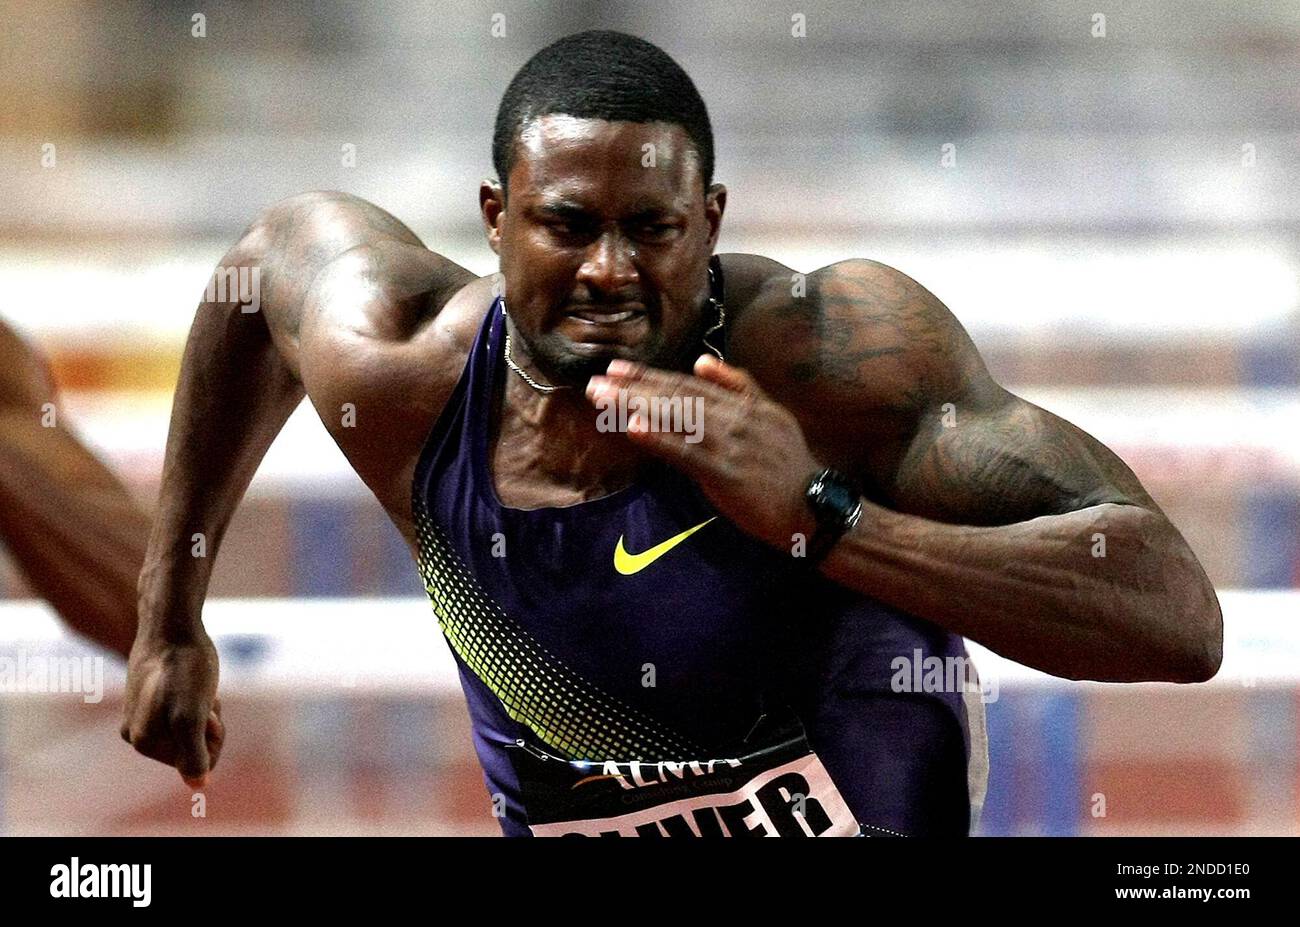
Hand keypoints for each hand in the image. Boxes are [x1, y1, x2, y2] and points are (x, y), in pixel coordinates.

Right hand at [120, 629, 223, 788]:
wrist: (170, 626)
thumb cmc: (184, 669)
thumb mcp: (193, 716)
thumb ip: (193, 753)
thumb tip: (198, 784)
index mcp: (143, 743)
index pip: (197, 763)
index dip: (213, 738)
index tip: (207, 710)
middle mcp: (136, 734)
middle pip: (194, 747)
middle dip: (208, 724)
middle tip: (202, 695)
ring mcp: (142, 714)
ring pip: (193, 727)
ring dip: (205, 709)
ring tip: (197, 685)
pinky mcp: (150, 696)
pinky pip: (186, 709)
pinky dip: (198, 697)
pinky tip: (193, 680)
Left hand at [586, 354, 820, 550]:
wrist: (810, 506)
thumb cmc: (786, 465)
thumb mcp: (770, 415)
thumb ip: (738, 386)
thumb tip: (703, 360)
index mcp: (742, 403)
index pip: (688, 383)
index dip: (650, 375)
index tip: (616, 368)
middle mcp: (735, 416)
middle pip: (676, 396)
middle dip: (633, 387)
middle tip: (596, 381)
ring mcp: (730, 443)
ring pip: (676, 417)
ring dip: (636, 405)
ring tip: (603, 398)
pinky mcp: (725, 472)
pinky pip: (686, 451)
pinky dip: (659, 438)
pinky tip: (632, 427)